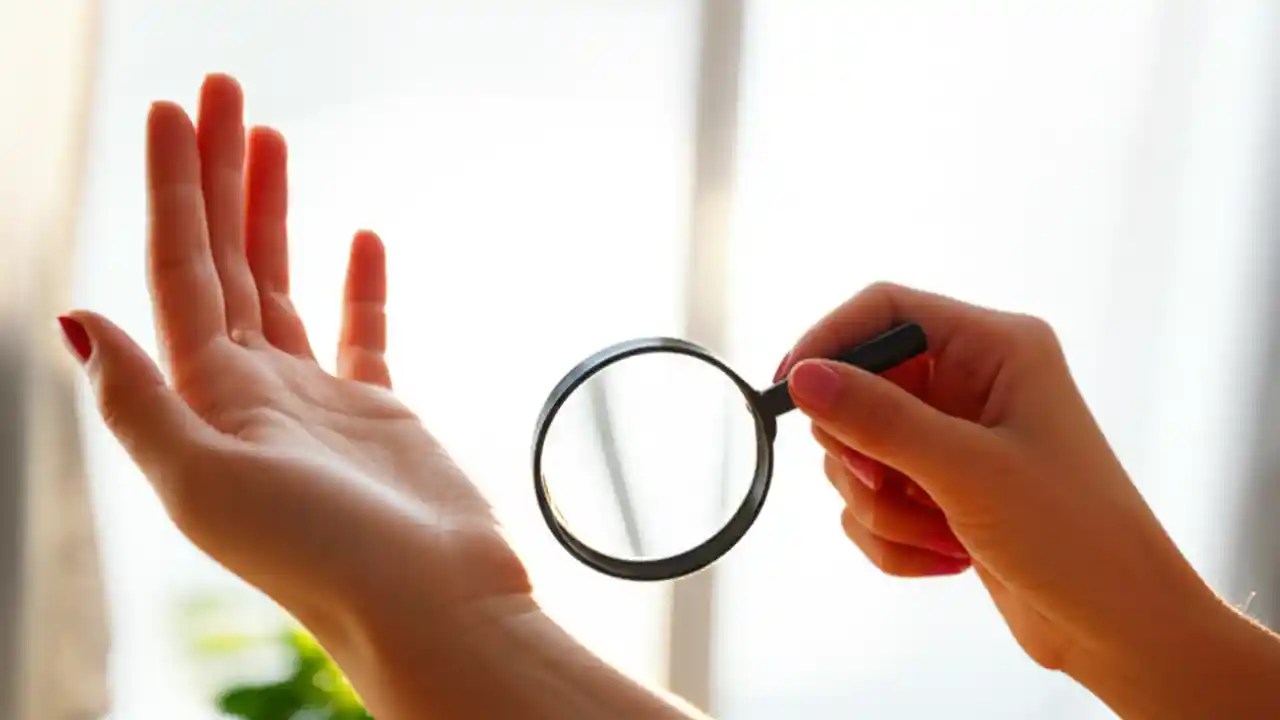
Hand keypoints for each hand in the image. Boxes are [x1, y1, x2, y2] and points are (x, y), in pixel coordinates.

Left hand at [60, 75, 528, 641]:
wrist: (428, 600)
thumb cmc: (321, 553)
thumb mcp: (206, 481)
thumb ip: (140, 400)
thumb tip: (76, 316)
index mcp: (207, 397)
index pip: (180, 268)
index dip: (173, 188)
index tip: (174, 111)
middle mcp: (250, 390)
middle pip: (224, 258)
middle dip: (219, 174)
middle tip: (224, 88)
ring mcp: (314, 398)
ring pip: (280, 282)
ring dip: (271, 211)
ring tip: (271, 137)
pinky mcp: (376, 411)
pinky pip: (358, 329)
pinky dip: (356, 281)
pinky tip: (359, 234)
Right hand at [778, 283, 1218, 674]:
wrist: (1120, 627)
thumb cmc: (1074, 535)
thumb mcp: (967, 471)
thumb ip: (879, 419)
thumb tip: (802, 376)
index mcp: (996, 348)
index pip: (887, 310)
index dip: (830, 340)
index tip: (790, 388)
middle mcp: (973, 382)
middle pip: (860, 388)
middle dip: (862, 452)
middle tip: (887, 485)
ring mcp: (954, 438)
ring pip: (860, 452)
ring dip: (882, 506)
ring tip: (940, 535)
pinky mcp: (941, 488)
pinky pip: (873, 499)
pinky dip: (893, 537)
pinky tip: (946, 558)